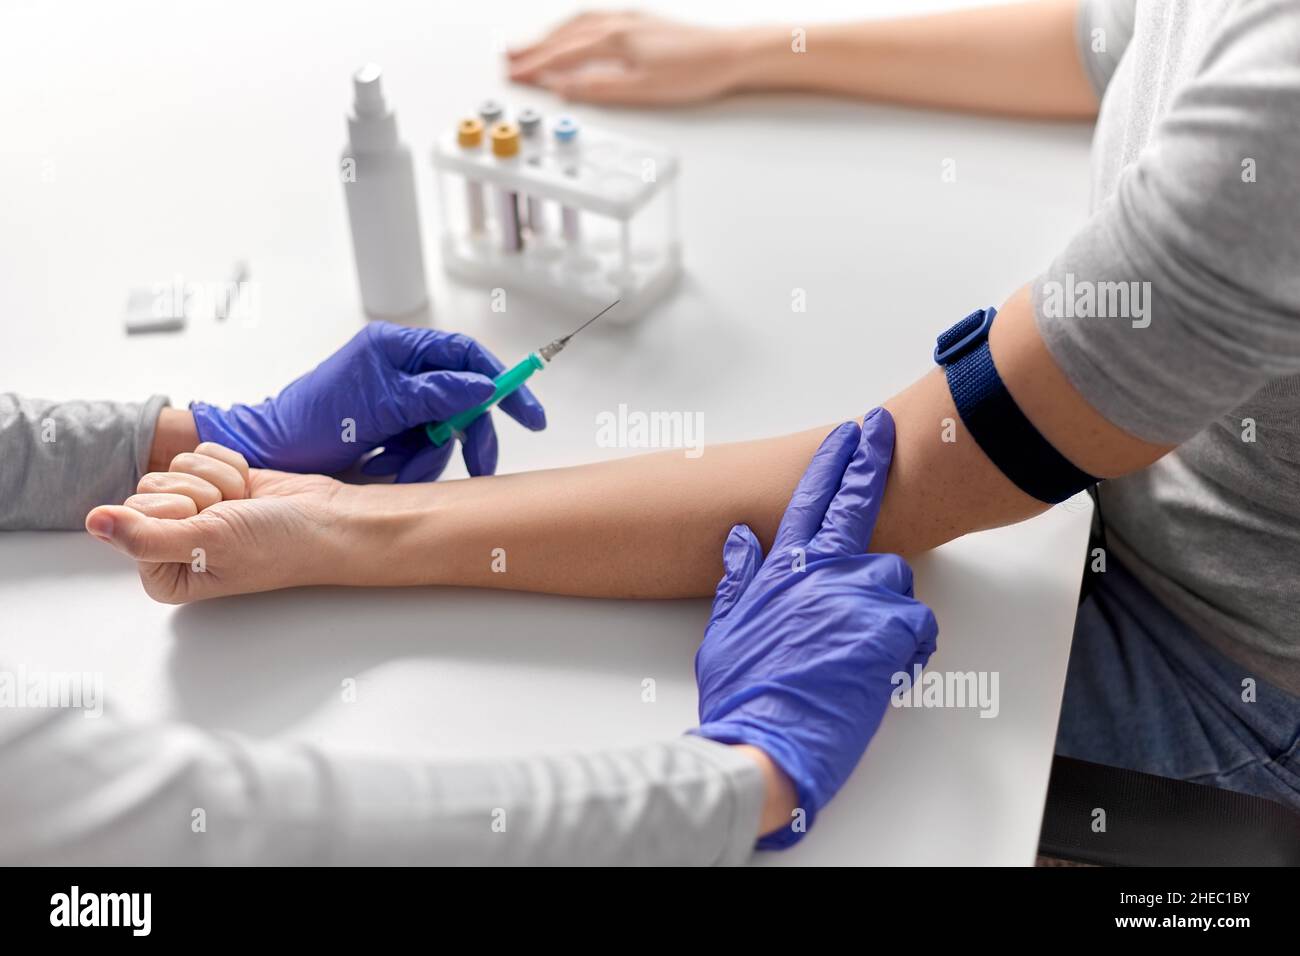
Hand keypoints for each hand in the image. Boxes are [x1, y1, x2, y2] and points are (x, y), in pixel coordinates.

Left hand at [85, 443, 351, 602]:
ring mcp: (195, 512)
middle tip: (230, 514)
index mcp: (164, 572)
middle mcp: (173, 543)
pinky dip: (228, 465)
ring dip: (216, 479)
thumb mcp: (207, 544)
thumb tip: (92, 522)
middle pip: (150, 488)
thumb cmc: (276, 546)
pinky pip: (198, 453)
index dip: (173, 510)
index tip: (209, 525)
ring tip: (244, 505)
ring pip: (176, 468)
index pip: (131, 517)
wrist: (327, 521)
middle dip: (196, 492)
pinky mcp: (214, 484)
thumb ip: (145, 536)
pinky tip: (250, 489)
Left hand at [190, 323, 545, 481]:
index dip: (502, 382)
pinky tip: (383, 468)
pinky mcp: (391, 429)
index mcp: (399, 348)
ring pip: (444, 431)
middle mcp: (402, 370)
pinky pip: (422, 448)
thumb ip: (438, 393)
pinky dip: (409, 464)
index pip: (466, 356)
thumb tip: (484, 387)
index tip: (527, 415)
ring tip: (395, 468)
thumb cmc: (313, 418)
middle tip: (482, 464)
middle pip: (462, 399)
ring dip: (427, 457)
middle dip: (469, 434)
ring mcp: (398, 402)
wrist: (274, 452)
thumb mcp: (382, 403)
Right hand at [508, 12, 750, 104]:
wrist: (731, 54)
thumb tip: (565, 90)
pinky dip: (572, 28)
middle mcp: (619, 22)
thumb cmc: (695, 71)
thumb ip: (600, 89)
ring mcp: (629, 18)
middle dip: (534, 47)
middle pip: (565, 35)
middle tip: (508, 59)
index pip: (564, 55)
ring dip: (551, 35)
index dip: (536, 67)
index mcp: (616, 38)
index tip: (513, 76)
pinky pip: (593, 20)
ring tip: (530, 46)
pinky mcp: (640, 21)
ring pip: (578, 24)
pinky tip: (572, 34)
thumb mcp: (643, 90)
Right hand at [691, 408, 937, 847]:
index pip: (813, 499)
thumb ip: (739, 579)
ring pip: (896, 576)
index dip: (835, 461)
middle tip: (883, 430)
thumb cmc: (742, 694)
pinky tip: (885, 667)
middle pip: (859, 508)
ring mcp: (857, 599)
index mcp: (782, 571)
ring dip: (888, 602)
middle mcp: (822, 573)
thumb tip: (741, 537)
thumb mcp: (725, 630)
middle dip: (870, 462)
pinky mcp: (889, 632)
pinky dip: (909, 644)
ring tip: (864, 645)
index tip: (851, 432)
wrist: (764, 742)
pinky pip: (918, 624)